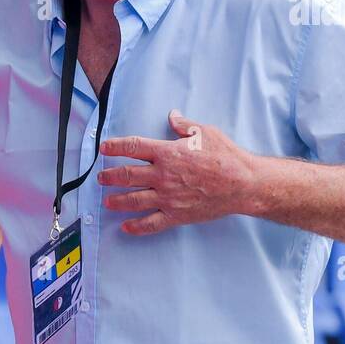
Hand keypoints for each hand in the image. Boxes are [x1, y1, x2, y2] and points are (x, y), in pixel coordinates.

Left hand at [96, 109, 258, 235]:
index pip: (133, 147)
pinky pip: (151, 223)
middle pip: (126, 175)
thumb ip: (184, 125)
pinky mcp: (176, 215)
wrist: (243, 183)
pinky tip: (126, 227)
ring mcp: (167, 197)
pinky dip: (136, 226)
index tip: (104, 148)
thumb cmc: (226, 156)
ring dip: (117, 200)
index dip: (115, 146)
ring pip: (133, 200)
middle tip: (101, 177)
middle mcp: (163, 176)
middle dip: (109, 176)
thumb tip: (174, 116)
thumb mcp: (205, 132)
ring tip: (107, 200)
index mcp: (167, 153)